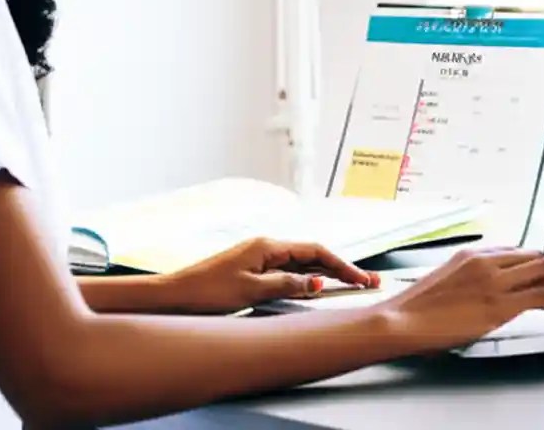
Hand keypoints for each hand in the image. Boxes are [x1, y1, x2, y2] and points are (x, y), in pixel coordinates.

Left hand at [160, 237, 379, 313]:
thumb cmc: (207, 292)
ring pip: (302, 265)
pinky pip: (288, 273)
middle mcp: (266, 248)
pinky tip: (318, 288)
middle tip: (369, 282)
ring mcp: (259, 259)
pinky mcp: (252, 272)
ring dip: (327, 274)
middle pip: (313, 256)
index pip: (316, 252)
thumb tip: (317, 282)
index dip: (342, 265)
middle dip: (342, 269)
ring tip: (353, 285)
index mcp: (268, 247)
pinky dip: (308, 280)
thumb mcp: (251, 291)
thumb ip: (287, 285)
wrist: (174, 296)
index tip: (363, 279)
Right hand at [378, 246, 543, 353]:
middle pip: (534, 258)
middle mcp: (486, 262)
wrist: (401, 320)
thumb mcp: (445, 283)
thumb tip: (483, 293)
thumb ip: (469, 281)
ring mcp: (494, 282)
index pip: (517, 252)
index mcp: (472, 255)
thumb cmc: (416, 309)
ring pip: (543, 271)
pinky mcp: (499, 304)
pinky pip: (540, 295)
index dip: (539, 262)